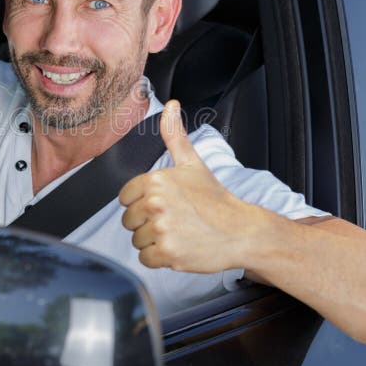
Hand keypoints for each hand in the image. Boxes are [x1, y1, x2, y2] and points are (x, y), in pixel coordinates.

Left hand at [119, 100, 264, 272]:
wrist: (241, 230)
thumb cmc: (215, 199)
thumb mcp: (192, 163)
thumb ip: (174, 135)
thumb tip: (170, 105)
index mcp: (156, 180)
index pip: (125, 198)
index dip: (143, 203)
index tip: (165, 204)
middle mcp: (156, 203)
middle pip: (129, 221)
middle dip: (148, 223)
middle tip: (175, 220)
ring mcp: (161, 229)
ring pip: (137, 241)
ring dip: (154, 241)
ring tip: (179, 233)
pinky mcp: (167, 253)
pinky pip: (145, 259)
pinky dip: (160, 258)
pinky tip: (179, 247)